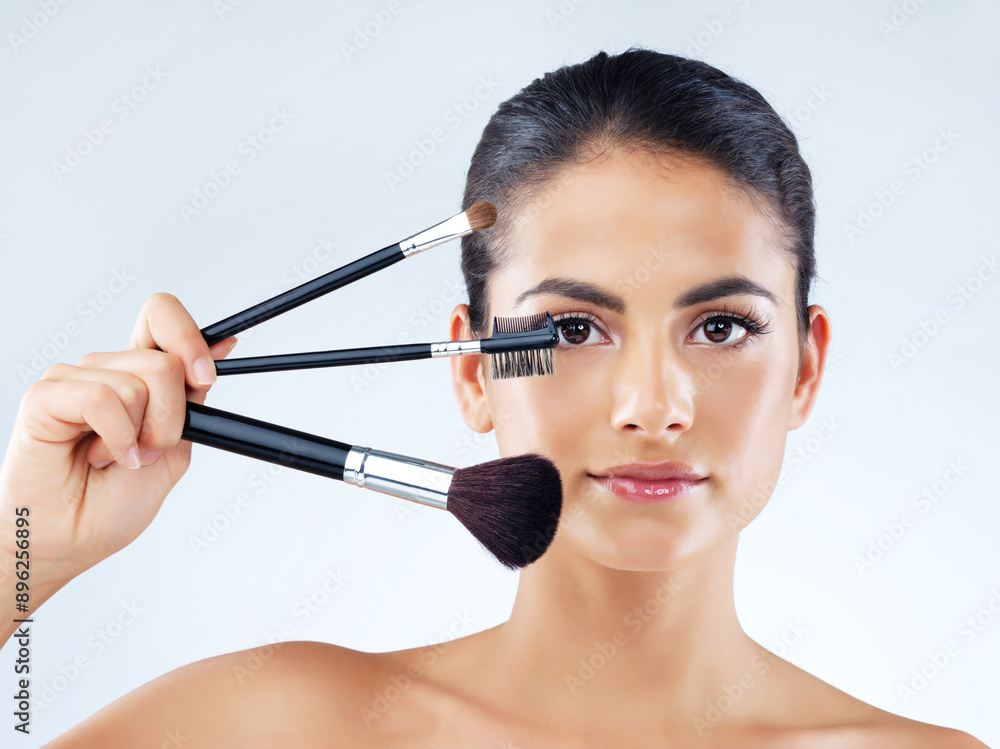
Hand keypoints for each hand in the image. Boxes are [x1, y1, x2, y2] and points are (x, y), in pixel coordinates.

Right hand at [0, 293, 237, 592]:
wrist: (73, 539)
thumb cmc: (113, 501)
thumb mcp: (175, 448)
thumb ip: (192, 399)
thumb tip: (222, 346)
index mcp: (138, 374)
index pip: (161, 315)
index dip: (190, 337)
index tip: (205, 376)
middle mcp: (106, 368)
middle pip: (165, 361)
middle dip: (171, 419)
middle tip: (148, 449)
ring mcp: (73, 378)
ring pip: (139, 383)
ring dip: (141, 435)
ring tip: (117, 458)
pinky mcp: (45, 396)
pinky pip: (101, 398)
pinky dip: (115, 437)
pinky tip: (102, 457)